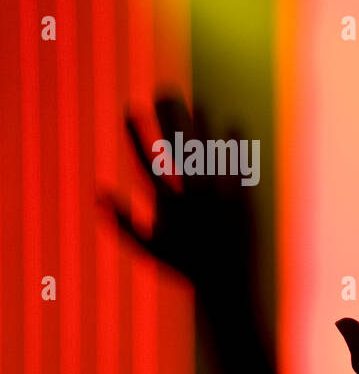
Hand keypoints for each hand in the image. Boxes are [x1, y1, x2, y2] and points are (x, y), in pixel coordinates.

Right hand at [106, 95, 256, 307]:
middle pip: (178, 149)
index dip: (135, 132)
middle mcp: (192, 197)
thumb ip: (123, 222)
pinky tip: (235, 123)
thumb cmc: (184, 265)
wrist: (227, 283)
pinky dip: (236, 144)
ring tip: (198, 101)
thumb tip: (99, 192)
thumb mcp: (148, 248)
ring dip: (203, 125)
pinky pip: (240, 165)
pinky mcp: (244, 200)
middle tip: (163, 90)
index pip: (145, 160)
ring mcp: (220, 197)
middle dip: (169, 118)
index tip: (129, 106)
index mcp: (167, 205)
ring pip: (210, 152)